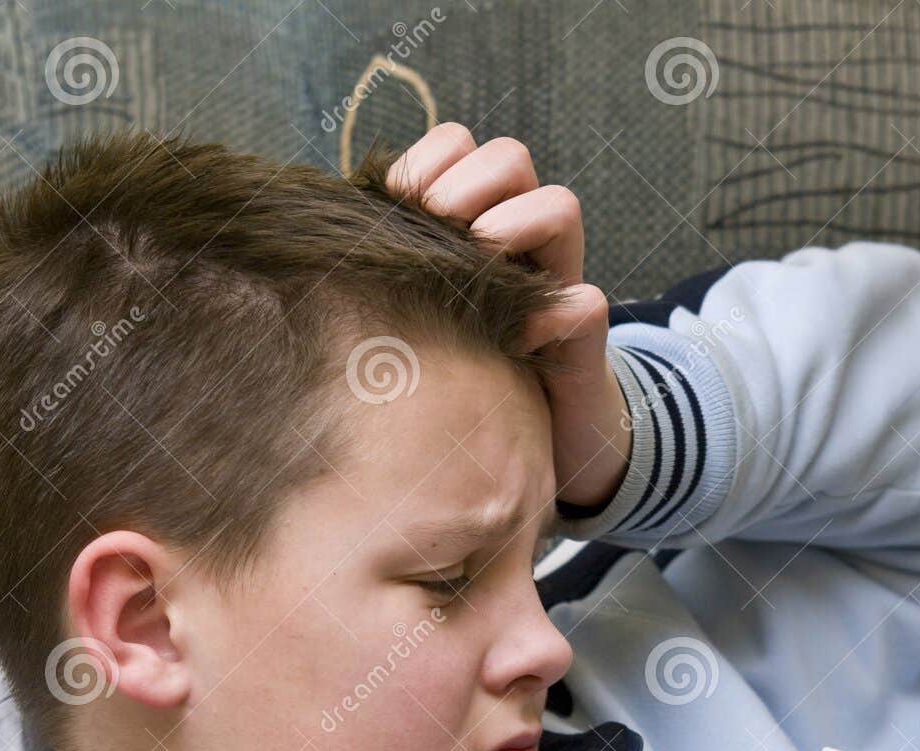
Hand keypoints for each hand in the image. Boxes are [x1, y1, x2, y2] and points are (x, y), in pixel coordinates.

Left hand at [385, 123, 630, 511]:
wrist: (532, 436)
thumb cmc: (459, 370)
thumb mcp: (416, 311)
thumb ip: (392, 270)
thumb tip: (333, 240)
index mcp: (479, 218)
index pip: (458, 145)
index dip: (425, 162)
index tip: (390, 205)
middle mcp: (526, 238)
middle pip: (510, 157)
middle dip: (465, 186)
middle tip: (435, 231)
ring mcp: (561, 280)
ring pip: (559, 206)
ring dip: (513, 226)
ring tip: (478, 269)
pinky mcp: (586, 335)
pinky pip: (583, 303)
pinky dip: (548, 316)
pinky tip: (512, 344)